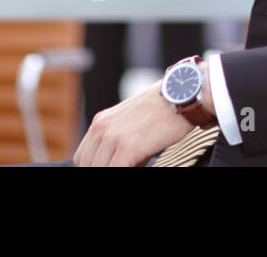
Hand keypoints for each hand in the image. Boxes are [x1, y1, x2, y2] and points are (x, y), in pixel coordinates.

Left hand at [73, 77, 193, 166]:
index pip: (83, 157)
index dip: (95, 166)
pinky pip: (115, 170)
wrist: (182, 95)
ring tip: (134, 164)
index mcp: (101, 121)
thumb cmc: (163, 110)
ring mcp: (113, 136)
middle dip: (102, 169)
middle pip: (87, 164)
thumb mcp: (131, 122)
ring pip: (99, 168)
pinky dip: (122, 172)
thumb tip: (118, 162)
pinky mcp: (127, 146)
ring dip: (112, 169)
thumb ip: (118, 142)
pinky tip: (138, 167)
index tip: (109, 166)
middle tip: (125, 165)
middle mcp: (102, 127)